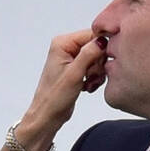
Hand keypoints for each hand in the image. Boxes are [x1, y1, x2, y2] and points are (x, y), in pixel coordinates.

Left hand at [13, 31, 108, 150]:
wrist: (48, 116)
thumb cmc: (54, 98)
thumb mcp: (74, 74)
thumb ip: (89, 54)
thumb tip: (102, 41)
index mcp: (63, 43)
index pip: (92, 34)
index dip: (100, 49)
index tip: (99, 64)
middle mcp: (66, 47)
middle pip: (95, 47)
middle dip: (98, 64)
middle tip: (90, 77)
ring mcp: (71, 58)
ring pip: (96, 58)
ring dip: (96, 73)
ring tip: (87, 84)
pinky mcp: (75, 69)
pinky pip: (93, 68)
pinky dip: (93, 78)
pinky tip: (87, 86)